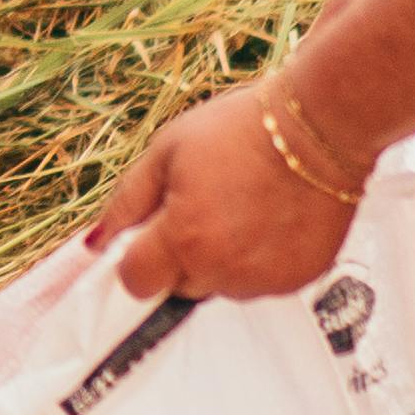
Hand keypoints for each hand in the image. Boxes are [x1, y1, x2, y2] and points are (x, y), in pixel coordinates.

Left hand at [88, 83, 361, 301]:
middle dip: (179, 256)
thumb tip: (94, 242)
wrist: (319, 128)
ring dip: (220, 261)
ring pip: (220, 286)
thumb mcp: (167, 150)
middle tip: (203, 208)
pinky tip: (268, 220)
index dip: (137, 257)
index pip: (135, 281)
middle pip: (178, 286)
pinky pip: (260, 284)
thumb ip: (127, 202)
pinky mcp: (297, 280)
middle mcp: (222, 268)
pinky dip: (258, 262)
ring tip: (241, 209)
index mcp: (182, 237)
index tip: (149, 235)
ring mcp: (262, 279)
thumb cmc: (242, 130)